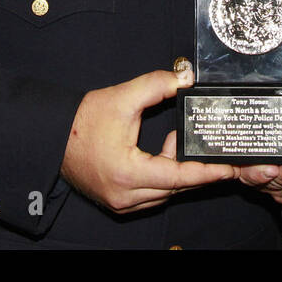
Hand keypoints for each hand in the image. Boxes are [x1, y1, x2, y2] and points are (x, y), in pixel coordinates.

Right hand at [61, 65, 235, 213]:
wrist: (52, 137)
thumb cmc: (83, 120)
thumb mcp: (122, 98)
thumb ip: (156, 85)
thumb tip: (185, 78)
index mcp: (127, 173)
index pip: (178, 177)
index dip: (206, 171)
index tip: (228, 169)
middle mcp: (125, 196)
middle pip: (175, 189)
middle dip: (197, 171)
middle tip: (220, 156)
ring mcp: (120, 203)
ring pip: (164, 194)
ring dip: (178, 173)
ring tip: (181, 142)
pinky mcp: (117, 201)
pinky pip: (151, 194)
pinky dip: (163, 178)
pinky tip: (164, 154)